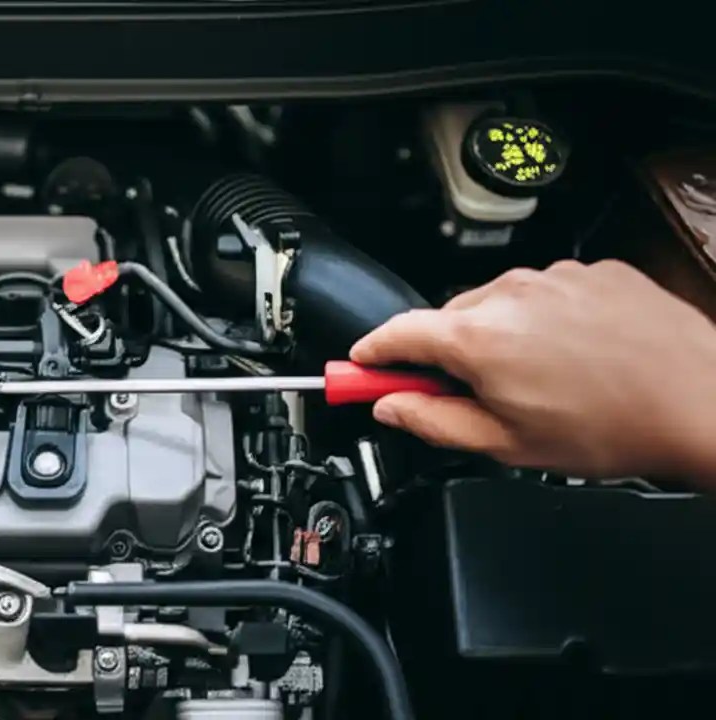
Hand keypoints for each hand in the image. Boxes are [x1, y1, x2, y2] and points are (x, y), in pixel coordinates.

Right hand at [351, 260, 715, 479]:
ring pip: (498, 305)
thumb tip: (390, 406)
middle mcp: (511, 294)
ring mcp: (555, 277)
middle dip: (445, 355)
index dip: (369, 354)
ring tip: (540, 382)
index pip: (396, 334)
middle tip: (463, 394)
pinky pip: (547, 293)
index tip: (356, 368)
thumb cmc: (613, 428)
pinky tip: (575, 358)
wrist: (702, 401)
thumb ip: (433, 421)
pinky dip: (545, 321)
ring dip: (499, 337)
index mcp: (478, 339)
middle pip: (447, 320)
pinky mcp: (594, 271)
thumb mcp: (505, 444)